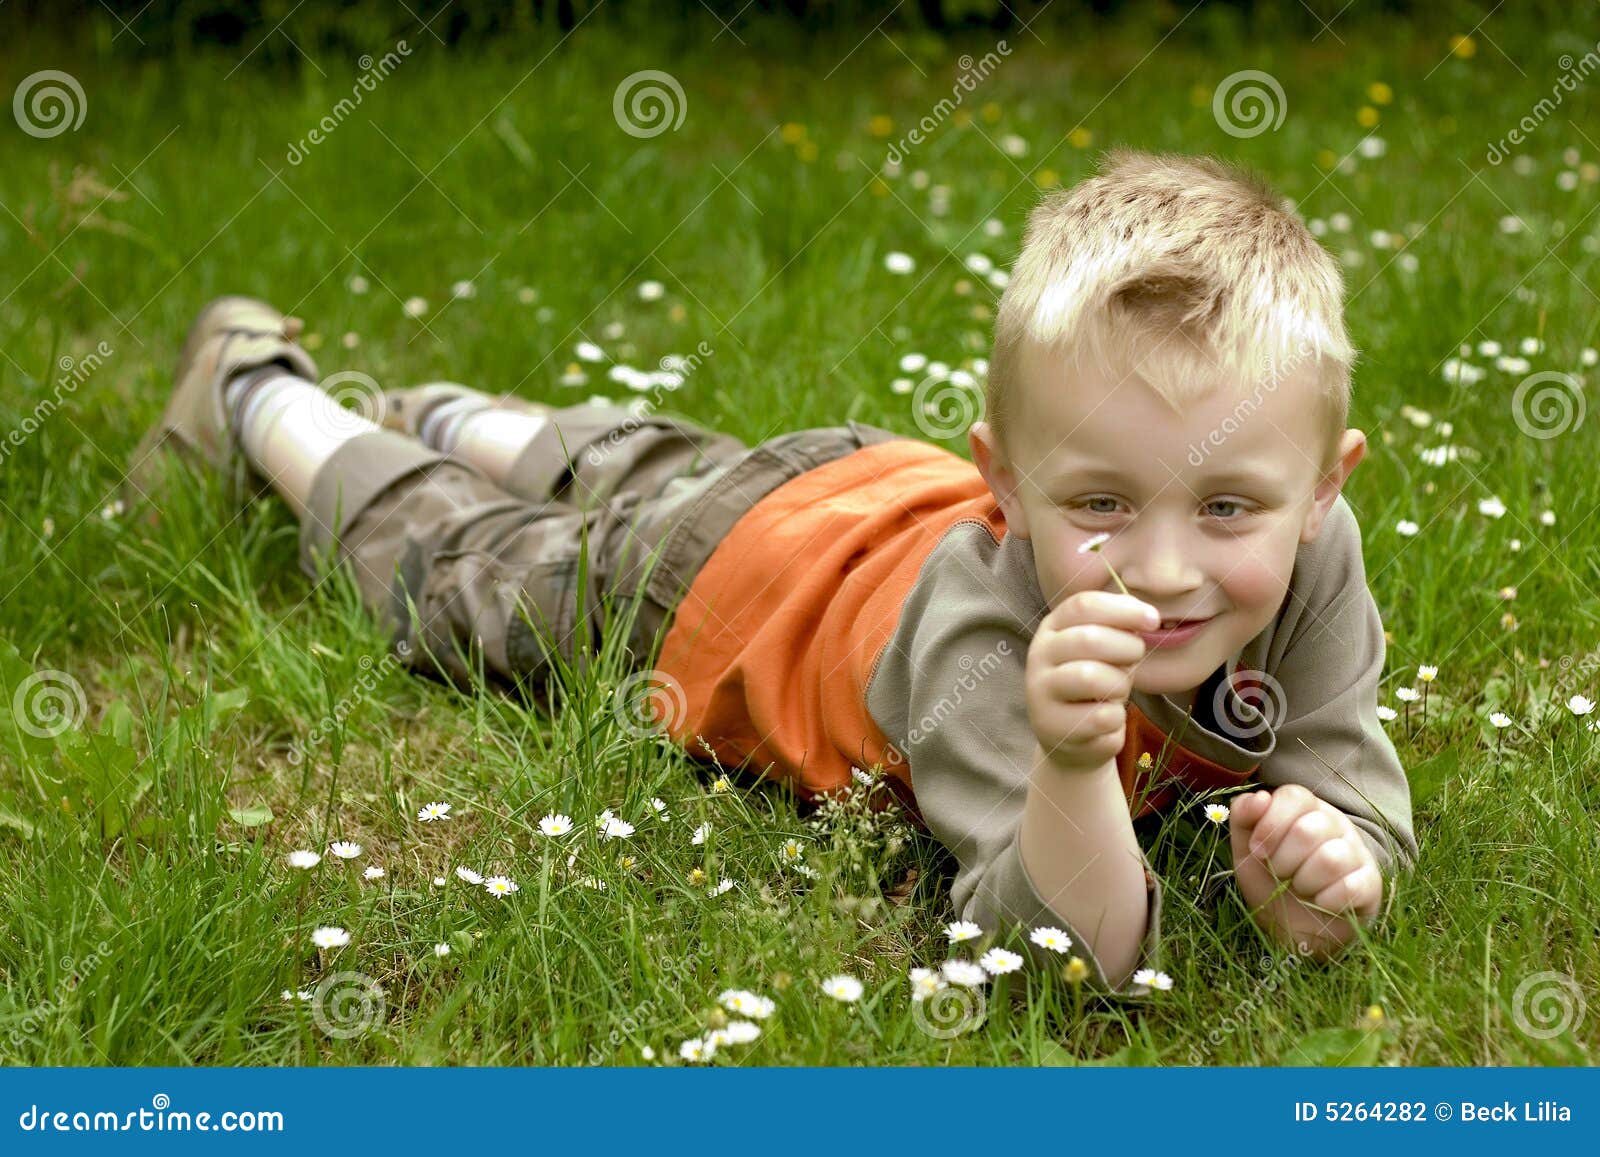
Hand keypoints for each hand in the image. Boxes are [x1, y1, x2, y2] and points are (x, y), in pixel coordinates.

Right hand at [1026, 590, 1158, 771]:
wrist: (1071, 739)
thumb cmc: (1096, 686)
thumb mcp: (1105, 651)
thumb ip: (1119, 630)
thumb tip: (1148, 618)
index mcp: (1052, 628)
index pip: (1084, 605)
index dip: (1123, 609)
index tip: (1154, 620)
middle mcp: (1038, 656)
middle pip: (1089, 638)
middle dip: (1126, 648)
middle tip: (1134, 661)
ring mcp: (1040, 692)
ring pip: (1092, 677)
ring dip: (1120, 685)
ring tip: (1116, 693)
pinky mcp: (1052, 727)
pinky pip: (1102, 717)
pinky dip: (1116, 719)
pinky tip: (1106, 721)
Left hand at [1229, 784, 1382, 954]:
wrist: (1291, 926)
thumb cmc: (1270, 878)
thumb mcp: (1246, 847)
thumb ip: (1243, 815)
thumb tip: (1260, 798)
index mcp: (1306, 809)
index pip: (1295, 796)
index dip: (1271, 824)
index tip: (1258, 852)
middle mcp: (1336, 824)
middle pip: (1309, 829)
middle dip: (1283, 860)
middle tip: (1280, 874)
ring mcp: (1357, 852)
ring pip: (1331, 859)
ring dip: (1304, 881)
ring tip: (1301, 889)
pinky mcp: (1371, 883)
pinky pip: (1351, 887)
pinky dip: (1327, 900)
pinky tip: (1320, 902)